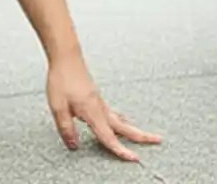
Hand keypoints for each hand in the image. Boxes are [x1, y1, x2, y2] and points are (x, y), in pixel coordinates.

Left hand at [47, 56, 161, 161]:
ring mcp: (100, 101)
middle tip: (158, 140)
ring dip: (133, 129)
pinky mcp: (97, 97)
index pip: (108, 137)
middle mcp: (100, 107)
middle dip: (142, 136)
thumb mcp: (58, 107)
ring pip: (120, 120)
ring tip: (143, 136)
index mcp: (93, 112)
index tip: (134, 158)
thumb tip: (74, 145)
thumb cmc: (62, 79)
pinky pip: (113, 113)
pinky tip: (122, 120)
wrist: (67, 57)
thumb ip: (66, 128)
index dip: (120, 150)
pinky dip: (121, 120)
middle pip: (125, 127)